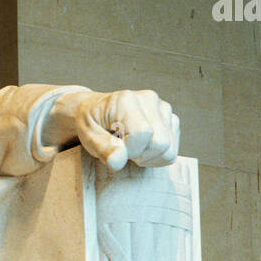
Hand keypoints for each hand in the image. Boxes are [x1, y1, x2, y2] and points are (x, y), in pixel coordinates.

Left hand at [45, 89, 179, 169]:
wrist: (95, 112)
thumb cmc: (91, 124)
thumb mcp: (88, 136)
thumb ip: (102, 149)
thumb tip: (119, 161)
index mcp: (126, 99)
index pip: (142, 134)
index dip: (129, 149)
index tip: (115, 148)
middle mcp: (149, 99)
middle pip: (161, 143)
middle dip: (141, 155)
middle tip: (123, 149)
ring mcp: (163, 107)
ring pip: (169, 149)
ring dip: (149, 157)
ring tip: (131, 147)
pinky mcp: (170, 118)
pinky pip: (173, 149)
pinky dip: (157, 155)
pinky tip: (141, 147)